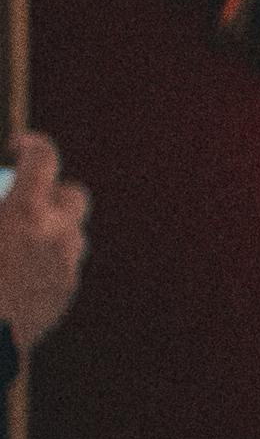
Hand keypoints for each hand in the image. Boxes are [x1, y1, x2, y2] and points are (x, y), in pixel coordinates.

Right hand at [0, 131, 85, 352]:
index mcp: (25, 214)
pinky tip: (15, 269)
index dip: (32, 145)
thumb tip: (4, 192)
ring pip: (70, 233)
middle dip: (52, 190)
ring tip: (17, 236)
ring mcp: (64, 267)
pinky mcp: (63, 294)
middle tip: (22, 197)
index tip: (17, 148)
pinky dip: (45, 260)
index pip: (44, 159)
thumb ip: (0, 204)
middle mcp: (56, 236)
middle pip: (73, 195)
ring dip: (50, 228)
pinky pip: (62, 266)